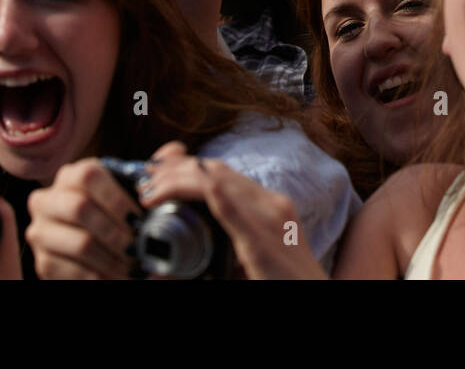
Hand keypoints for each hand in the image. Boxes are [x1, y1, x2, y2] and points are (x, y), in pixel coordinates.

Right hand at [25, 158, 142, 279]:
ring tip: (132, 266)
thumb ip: (141, 182)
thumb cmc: (115, 218)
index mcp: (70, 176)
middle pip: (79, 207)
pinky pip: (70, 270)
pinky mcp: (42, 261)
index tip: (138, 219)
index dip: (116, 197)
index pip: (88, 175)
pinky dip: (98, 276)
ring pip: (79, 243)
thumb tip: (163, 175)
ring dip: (112, 258)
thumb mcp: (126, 196)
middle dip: (115, 231)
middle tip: (136, 247)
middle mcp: (47, 200)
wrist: (95, 248)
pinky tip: (115, 276)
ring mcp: (40, 231)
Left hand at [140, 141, 326, 278]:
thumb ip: (224, 254)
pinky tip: (166, 192)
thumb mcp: (256, 260)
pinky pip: (223, 202)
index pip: (226, 173)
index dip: (191, 165)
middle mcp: (271, 204)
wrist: (317, 300)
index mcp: (272, 208)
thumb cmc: (286, 285)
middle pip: (217, 169)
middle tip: (147, 177)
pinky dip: (191, 189)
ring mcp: (269, 216)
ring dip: (175, 177)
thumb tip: (171, 267)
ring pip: (215, 178)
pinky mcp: (260, 237)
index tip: (163, 169)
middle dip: (177, 167)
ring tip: (149, 188)